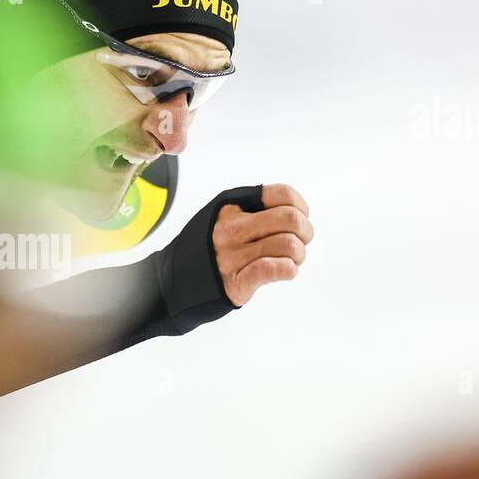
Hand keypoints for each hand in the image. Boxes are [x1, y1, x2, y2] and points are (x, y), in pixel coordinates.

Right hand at [212, 183, 312, 306]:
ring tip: (290, 260)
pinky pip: (274, 269)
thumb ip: (253, 211)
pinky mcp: (236, 282)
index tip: (300, 218)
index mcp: (230, 207)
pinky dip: (289, 270)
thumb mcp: (222, 218)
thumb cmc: (206, 251)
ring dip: (299, 255)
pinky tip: (285, 271)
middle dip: (306, 232)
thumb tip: (298, 216)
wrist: (172, 283)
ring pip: (288, 245)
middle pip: (290, 219)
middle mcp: (230, 229)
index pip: (280, 194)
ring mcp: (232, 256)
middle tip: (301, 242)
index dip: (300, 207)